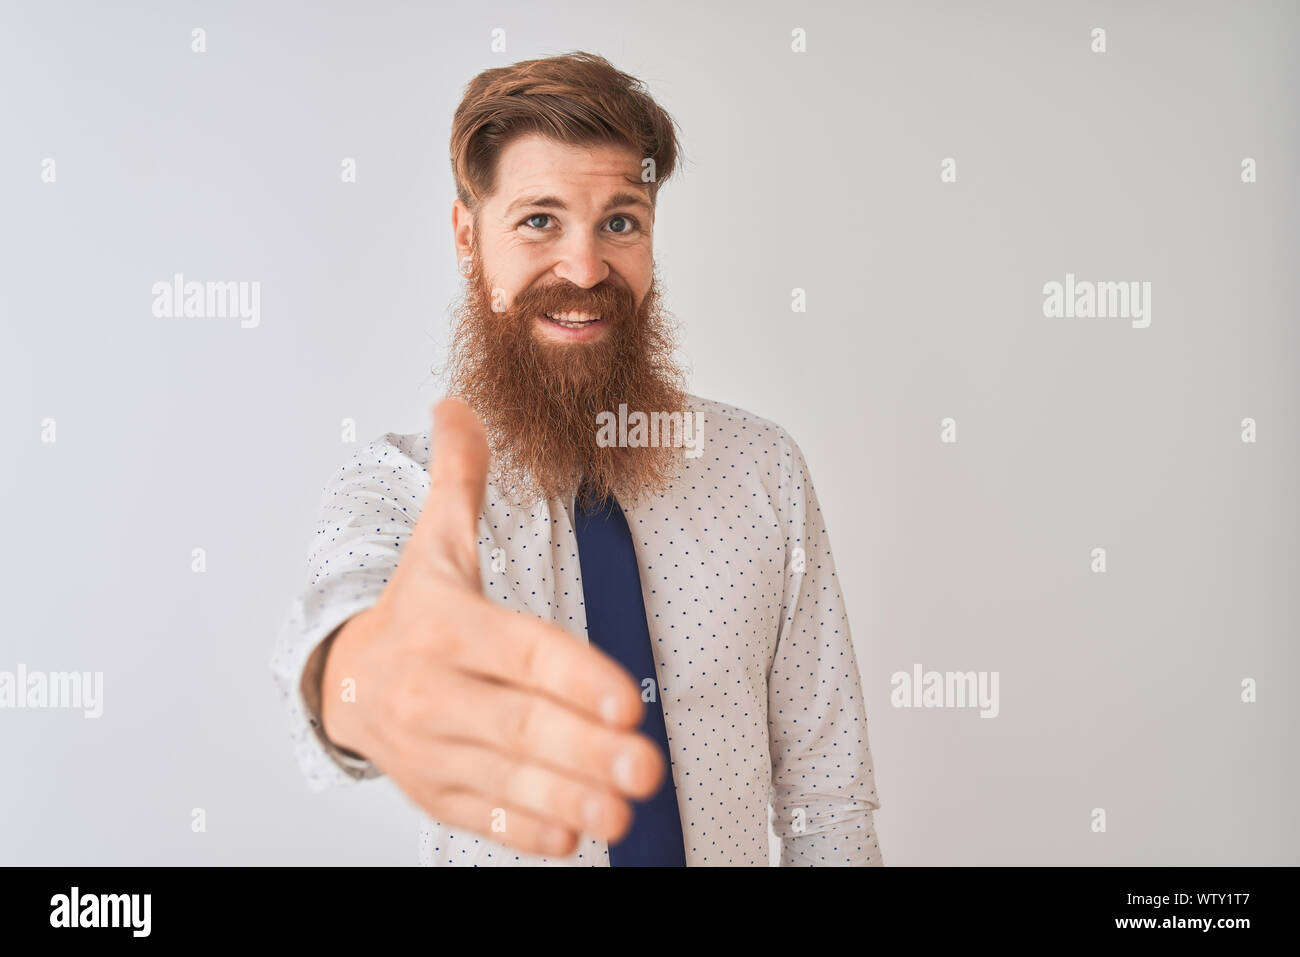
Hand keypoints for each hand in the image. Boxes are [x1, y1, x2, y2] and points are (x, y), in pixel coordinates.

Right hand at [320, 398, 664, 856]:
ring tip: (625, 813)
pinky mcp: (434, 792)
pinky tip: (573, 838)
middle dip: (583, 748)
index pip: (517, 649)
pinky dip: (524, 829)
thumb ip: (460, 482)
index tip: (628, 699)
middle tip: (647, 766)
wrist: (345, 681)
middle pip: (516, 722)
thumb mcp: (434, 544)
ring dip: (567, 796)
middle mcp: (432, 689)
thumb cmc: (416, 611)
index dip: (572, 676)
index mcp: (444, 624)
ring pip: (504, 776)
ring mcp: (431, 747)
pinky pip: (479, 814)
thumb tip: (457, 404)